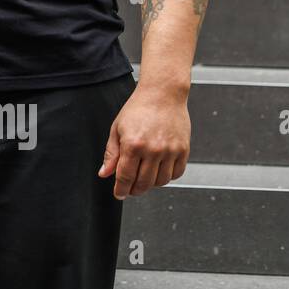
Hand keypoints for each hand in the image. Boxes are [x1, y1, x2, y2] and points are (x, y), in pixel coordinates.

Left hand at [98, 83, 189, 199]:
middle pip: (143, 183)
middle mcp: (153, 150)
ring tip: (144, 177)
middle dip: (135, 190)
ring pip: (161, 181)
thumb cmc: (138, 109)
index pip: (125, 176)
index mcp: (133, 144)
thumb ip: (111, 154)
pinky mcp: (183, 150)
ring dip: (151, 184)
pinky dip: (167, 177)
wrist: (163, 94)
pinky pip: (176, 173)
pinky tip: (158, 170)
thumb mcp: (117, 129)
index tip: (119, 194)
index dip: (121, 189)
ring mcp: (170, 151)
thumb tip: (104, 174)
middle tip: (130, 189)